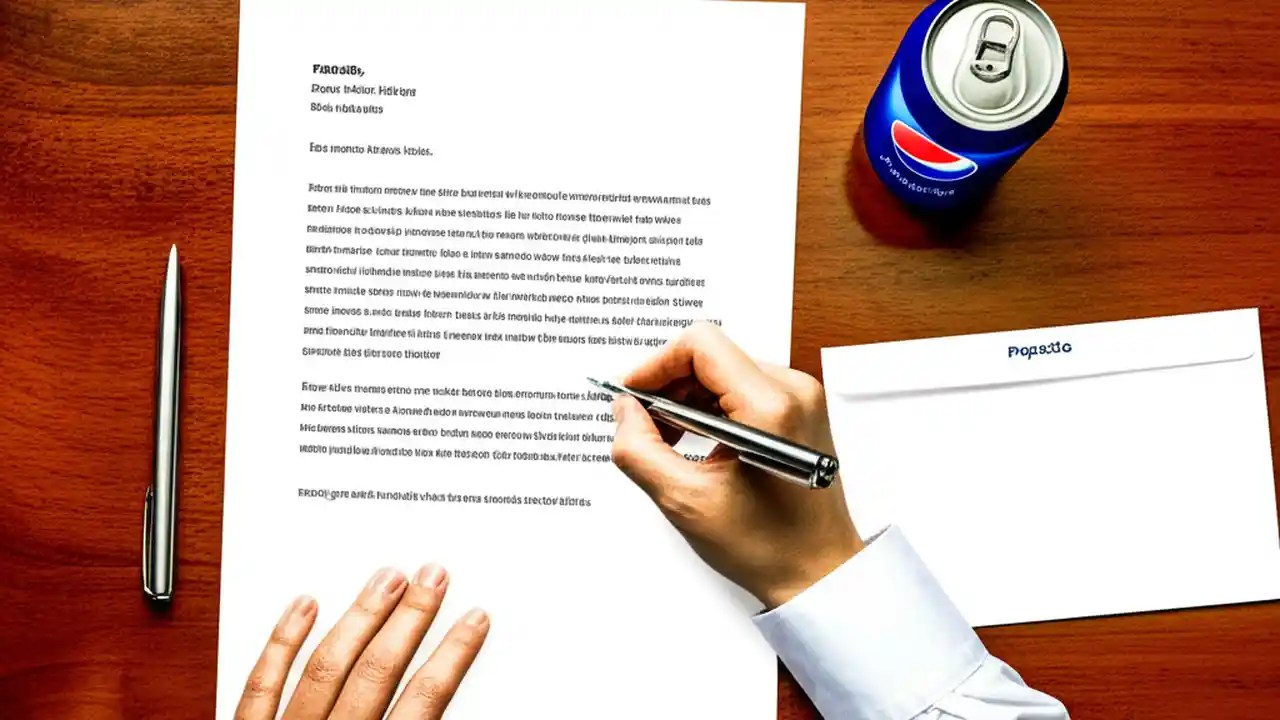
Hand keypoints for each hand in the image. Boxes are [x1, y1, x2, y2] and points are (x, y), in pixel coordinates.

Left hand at [235, 565, 488, 719]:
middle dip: (411, 619)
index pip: (423, 702)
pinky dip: (283, 643)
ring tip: (385, 579)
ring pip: (326, 668)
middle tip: (432, 576)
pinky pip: (262, 686)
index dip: (452, 657)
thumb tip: (451, 695)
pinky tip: (304, 606)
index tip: (473, 621)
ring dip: (360, 618)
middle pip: (377, 672)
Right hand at [610, 323, 862, 607]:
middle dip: (669, 386)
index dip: (656, 364)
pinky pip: (743, 390)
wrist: (819, 574)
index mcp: (771, 406)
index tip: (632, 394)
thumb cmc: (769, 547)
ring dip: (688, 399)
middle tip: (642, 425)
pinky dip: (711, 409)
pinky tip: (694, 442)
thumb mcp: (686, 500)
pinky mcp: (799, 412)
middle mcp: (793, 392)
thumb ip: (640, 450)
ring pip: (724, 372)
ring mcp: (801, 400)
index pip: (701, 345)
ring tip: (667, 440)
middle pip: (712, 356)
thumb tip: (624, 412)